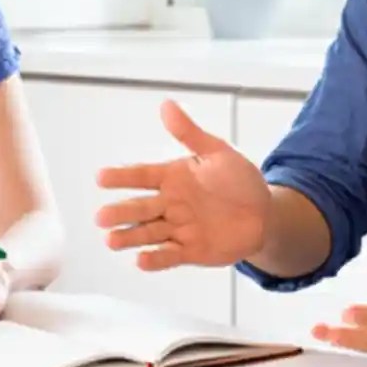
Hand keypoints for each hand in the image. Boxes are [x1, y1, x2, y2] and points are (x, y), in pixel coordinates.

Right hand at [95, 100, 270, 270]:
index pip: (142, 176)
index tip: (101, 178)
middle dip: (120, 212)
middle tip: (101, 216)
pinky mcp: (191, 251)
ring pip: (148, 233)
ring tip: (111, 239)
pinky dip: (155, 259)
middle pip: (140, 208)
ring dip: (130, 236)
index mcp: (173, 178)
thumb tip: (166, 105)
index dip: (122, 177)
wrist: (264, 214)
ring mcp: (179, 229)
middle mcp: (170, 204)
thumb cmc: (238, 181)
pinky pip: (170, 256)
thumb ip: (189, 133)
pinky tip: (141, 260)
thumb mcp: (217, 151)